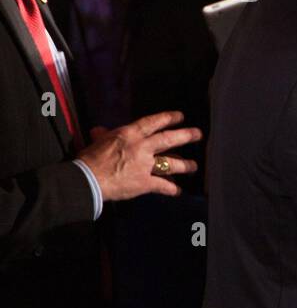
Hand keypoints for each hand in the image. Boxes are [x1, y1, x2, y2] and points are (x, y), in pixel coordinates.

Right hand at [76, 111, 201, 200]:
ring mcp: (145, 165)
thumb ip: (103, 136)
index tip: (180, 116)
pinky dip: (172, 189)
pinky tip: (178, 191)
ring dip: (185, 165)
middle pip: (169, 139)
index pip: (153, 123)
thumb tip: (99, 131)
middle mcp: (141, 147)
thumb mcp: (97, 142)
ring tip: (193, 166)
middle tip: (198, 134)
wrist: (87, 179)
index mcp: (129, 134)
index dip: (168, 118)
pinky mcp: (145, 183)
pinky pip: (163, 185)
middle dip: (186, 136)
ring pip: (171, 163)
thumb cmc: (89, 159)